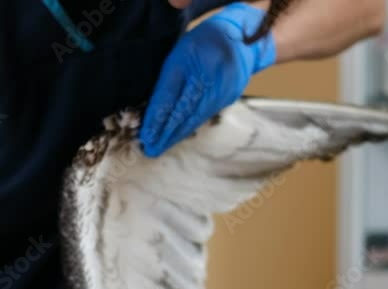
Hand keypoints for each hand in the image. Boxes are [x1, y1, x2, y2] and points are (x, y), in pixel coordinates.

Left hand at [140, 3, 275, 157]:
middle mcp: (207, 79)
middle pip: (183, 111)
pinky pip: (204, 116)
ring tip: (161, 147)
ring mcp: (220, 91)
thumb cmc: (202, 43)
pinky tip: (179, 136)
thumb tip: (155, 109)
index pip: (170, 96)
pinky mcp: (227, 98)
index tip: (146, 135)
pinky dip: (189, 127)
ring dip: (176, 135)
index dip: (157, 117)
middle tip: (151, 150)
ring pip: (195, 117)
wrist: (242, 40)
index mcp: (191, 63)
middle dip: (165, 133)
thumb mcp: (180, 53)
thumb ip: (169, 79)